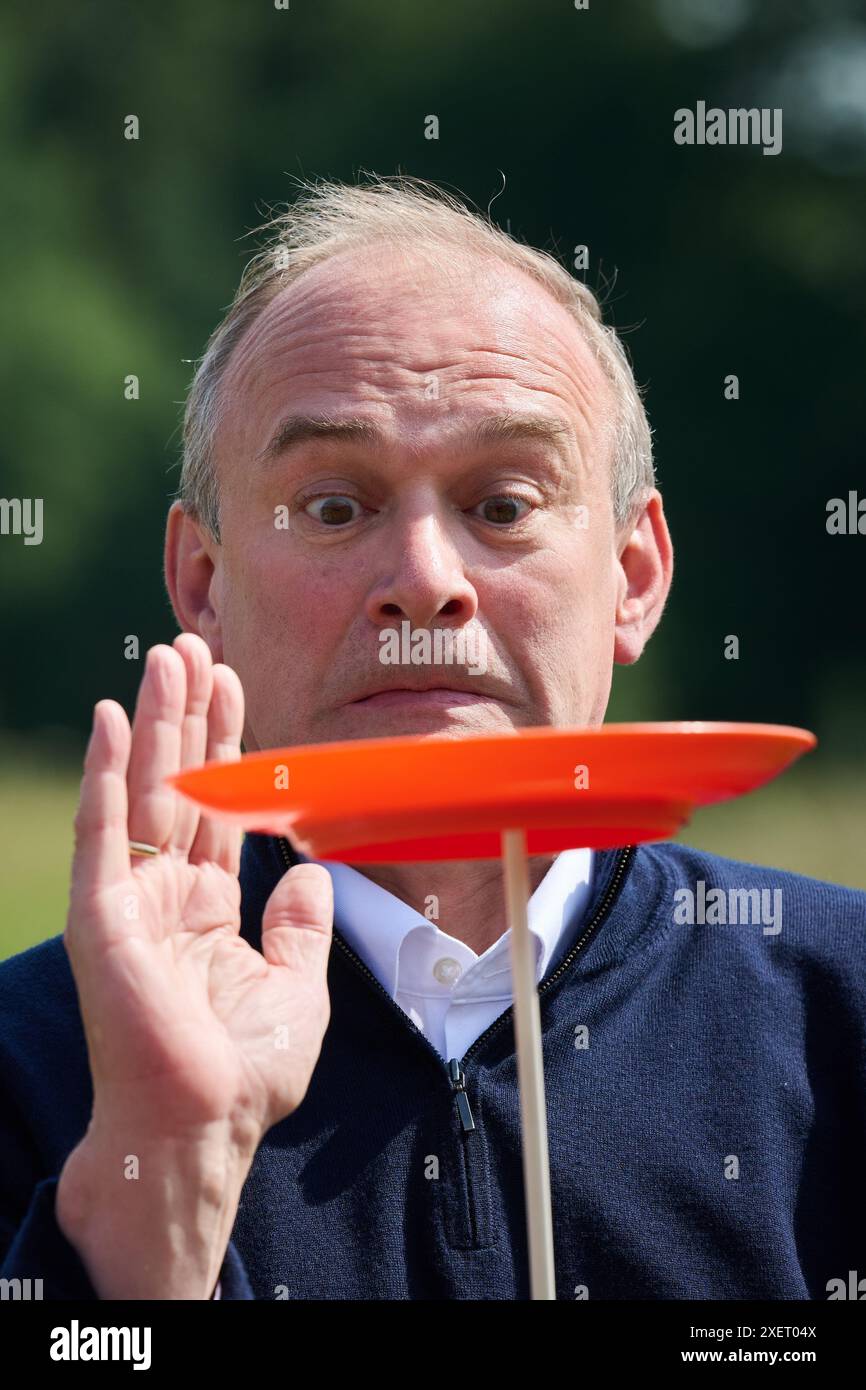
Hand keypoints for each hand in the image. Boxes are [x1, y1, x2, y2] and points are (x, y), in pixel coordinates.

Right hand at [56, 634, 332, 1295]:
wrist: (202, 1129)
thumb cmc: (245, 1072)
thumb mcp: (299, 987)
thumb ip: (302, 926)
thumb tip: (311, 873)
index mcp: (209, 907)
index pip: (217, 805)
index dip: (226, 745)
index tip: (232, 684)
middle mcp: (166, 894)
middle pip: (178, 783)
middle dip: (187, 715)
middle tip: (192, 646)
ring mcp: (130, 902)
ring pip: (141, 791)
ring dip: (151, 722)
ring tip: (163, 658)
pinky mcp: (102, 917)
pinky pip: (102, 832)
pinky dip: (101, 773)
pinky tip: (107, 719)